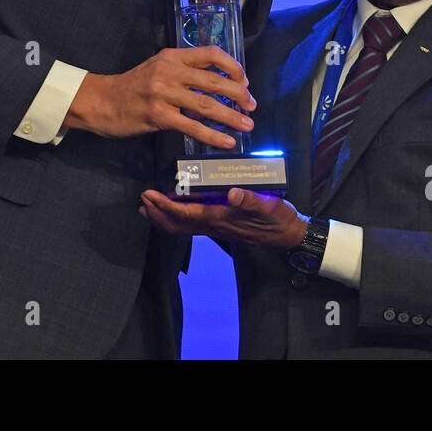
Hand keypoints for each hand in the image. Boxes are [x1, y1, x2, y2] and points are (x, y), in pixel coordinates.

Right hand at [64, 46, 255, 149]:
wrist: (100, 101)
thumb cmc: (132, 87)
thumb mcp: (158, 68)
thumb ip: (184, 72)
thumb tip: (218, 85)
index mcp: (172, 56)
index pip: (211, 54)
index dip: (233, 67)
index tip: (244, 81)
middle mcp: (169, 70)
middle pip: (214, 81)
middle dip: (239, 94)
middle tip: (252, 105)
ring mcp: (163, 93)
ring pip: (207, 105)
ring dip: (232, 117)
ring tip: (247, 125)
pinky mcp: (158, 116)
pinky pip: (192, 127)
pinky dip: (213, 136)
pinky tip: (227, 142)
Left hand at [138, 187, 308, 250]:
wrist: (289, 236)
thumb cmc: (279, 220)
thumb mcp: (268, 206)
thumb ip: (250, 200)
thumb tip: (233, 194)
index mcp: (221, 218)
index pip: (186, 213)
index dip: (165, 205)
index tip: (149, 196)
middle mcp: (215, 225)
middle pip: (178, 223)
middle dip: (157, 213)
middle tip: (141, 201)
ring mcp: (218, 227)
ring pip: (183, 226)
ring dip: (164, 217)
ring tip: (149, 208)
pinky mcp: (223, 226)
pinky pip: (193, 224)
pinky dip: (179, 218)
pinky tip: (177, 210)